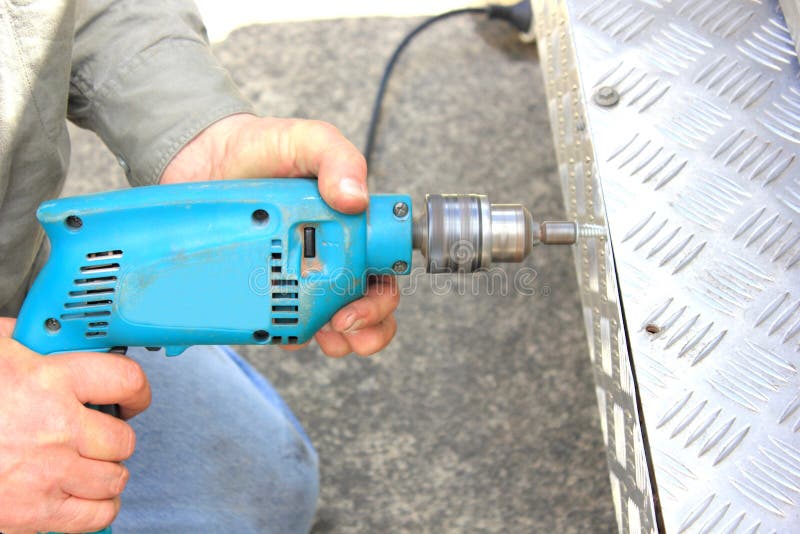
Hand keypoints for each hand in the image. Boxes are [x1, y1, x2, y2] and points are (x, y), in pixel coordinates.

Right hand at [0, 318, 150, 532]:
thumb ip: (17, 338)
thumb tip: (36, 330)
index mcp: (47, 379)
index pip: (126, 380)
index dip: (137, 389)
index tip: (133, 397)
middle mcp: (57, 426)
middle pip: (123, 438)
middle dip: (115, 437)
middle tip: (101, 435)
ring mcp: (48, 473)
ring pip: (114, 478)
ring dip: (107, 472)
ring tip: (90, 465)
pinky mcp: (33, 513)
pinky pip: (95, 516)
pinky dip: (99, 508)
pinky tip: (86, 497)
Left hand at [161, 114, 399, 356]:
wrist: (203, 159)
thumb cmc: (263, 147)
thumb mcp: (306, 140)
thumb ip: (336, 158)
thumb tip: (355, 199)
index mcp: (351, 226)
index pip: (387, 266)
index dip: (388, 286)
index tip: (372, 289)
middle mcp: (333, 256)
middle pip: (370, 302)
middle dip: (371, 322)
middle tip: (348, 320)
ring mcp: (302, 277)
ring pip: (338, 323)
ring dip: (344, 339)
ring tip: (331, 335)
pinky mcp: (269, 292)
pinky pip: (293, 326)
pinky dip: (301, 337)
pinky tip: (294, 333)